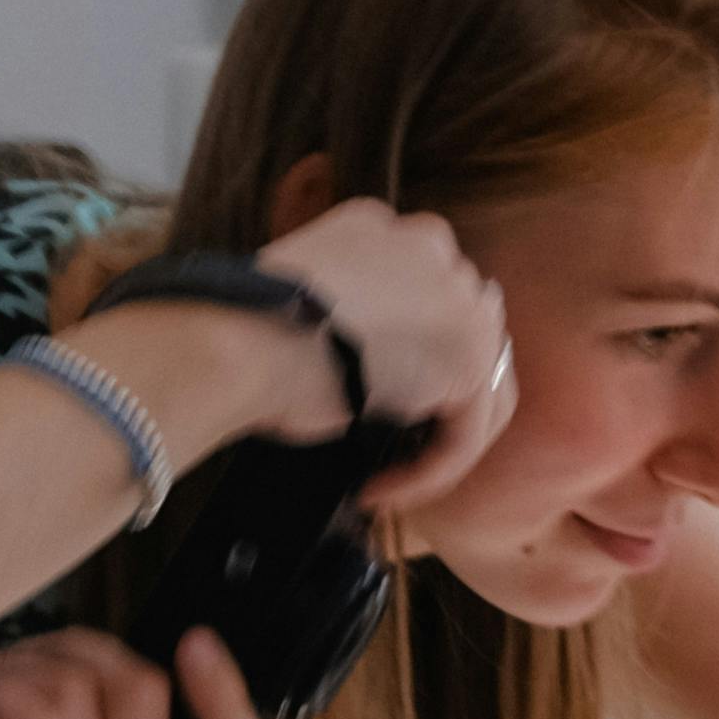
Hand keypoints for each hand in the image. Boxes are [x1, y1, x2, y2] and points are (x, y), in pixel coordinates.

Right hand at [244, 194, 513, 509]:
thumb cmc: (246, 332)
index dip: (405, 351)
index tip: (371, 391)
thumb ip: (355, 308)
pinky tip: (380, 489)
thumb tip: (376, 365)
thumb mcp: (308, 295)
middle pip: (464, 333)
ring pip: (476, 386)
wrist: (242, 340)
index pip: (425, 293)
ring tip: (391, 475)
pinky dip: (426, 472)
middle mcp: (434, 249)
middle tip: (395, 439)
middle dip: (436, 392)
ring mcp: (461, 300)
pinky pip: (463, 432)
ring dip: (436, 439)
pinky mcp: (468, 361)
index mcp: (389, 229)